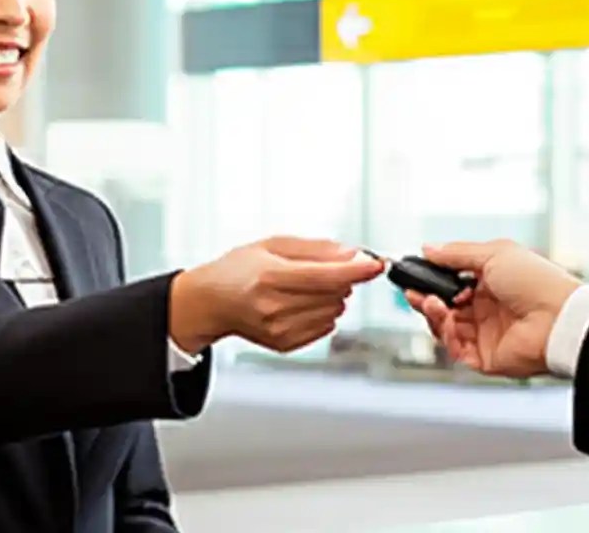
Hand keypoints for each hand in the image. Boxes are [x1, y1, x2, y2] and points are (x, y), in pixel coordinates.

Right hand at [170, 237, 383, 353]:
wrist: (212, 301)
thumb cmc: (240, 268)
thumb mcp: (274, 245)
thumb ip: (317, 249)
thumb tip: (354, 255)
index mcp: (270, 276)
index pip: (326, 276)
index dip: (357, 269)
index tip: (376, 263)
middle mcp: (273, 306)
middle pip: (335, 293)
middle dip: (342, 277)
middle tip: (321, 268)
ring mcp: (279, 329)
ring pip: (335, 310)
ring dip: (333, 295)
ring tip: (303, 286)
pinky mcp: (285, 344)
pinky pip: (327, 326)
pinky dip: (323, 312)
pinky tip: (300, 303)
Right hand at [404, 240, 580, 377]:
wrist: (559, 318)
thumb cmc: (538, 282)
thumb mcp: (494, 253)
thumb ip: (457, 253)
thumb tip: (429, 248)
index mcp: (492, 283)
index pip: (451, 282)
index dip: (432, 279)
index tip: (414, 273)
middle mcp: (487, 309)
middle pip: (444, 307)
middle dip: (425, 298)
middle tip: (413, 291)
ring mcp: (486, 334)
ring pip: (445, 327)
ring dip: (433, 314)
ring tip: (432, 303)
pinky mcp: (486, 357)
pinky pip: (456, 349)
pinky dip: (446, 334)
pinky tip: (449, 319)